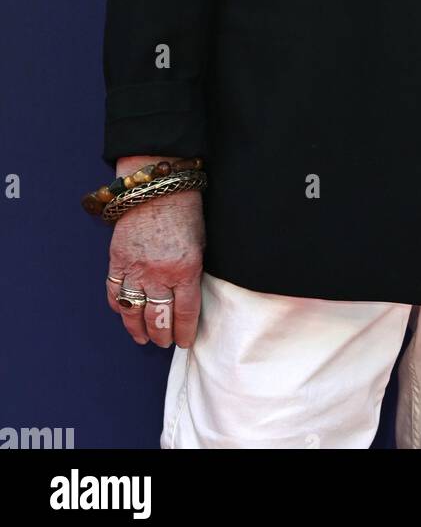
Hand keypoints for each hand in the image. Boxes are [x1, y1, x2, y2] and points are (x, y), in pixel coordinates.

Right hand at [105, 156, 205, 347]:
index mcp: (186, 269)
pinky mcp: (117, 260)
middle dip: (162, 334)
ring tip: (143, 338)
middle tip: (164, 342)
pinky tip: (125, 313)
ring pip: (133, 312)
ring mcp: (135, 268)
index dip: (183, 332)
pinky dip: (119, 307)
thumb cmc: (185, 210)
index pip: (184, 313)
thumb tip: (187, 296)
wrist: (156, 185)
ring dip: (138, 329)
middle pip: (158, 317)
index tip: (183, 341)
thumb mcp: (201, 243)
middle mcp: (159, 274)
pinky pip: (114, 293)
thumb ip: (192, 271)